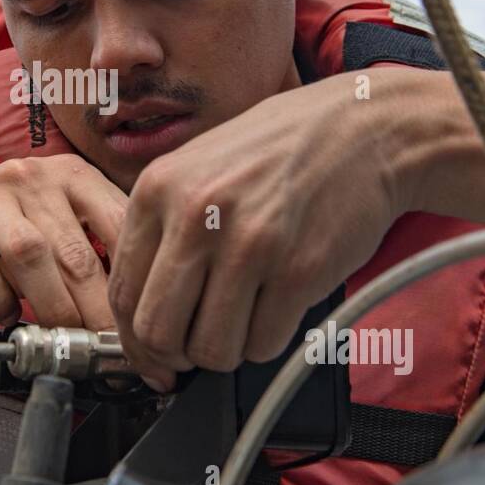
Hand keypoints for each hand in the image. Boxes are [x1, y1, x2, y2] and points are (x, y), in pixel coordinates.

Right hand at [0, 155, 127, 329]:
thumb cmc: (9, 228)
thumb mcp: (59, 222)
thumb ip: (96, 250)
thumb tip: (136, 304)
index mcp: (69, 174)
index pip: (116, 221)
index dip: (133, 276)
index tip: (139, 318)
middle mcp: (30, 177)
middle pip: (75, 251)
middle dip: (96, 309)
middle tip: (108, 346)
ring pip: (31, 255)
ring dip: (52, 306)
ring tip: (61, 336)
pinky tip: (8, 316)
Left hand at [108, 69, 408, 388]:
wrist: (363, 130)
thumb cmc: (278, 151)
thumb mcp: (196, 168)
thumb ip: (161, 231)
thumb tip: (138, 316)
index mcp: (157, 188)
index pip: (122, 294)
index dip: (136, 340)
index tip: (154, 355)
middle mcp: (195, 216)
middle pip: (157, 332)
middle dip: (177, 354)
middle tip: (199, 345)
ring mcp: (248, 245)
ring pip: (210, 350)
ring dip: (226, 350)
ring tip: (244, 320)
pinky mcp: (298, 271)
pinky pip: (262, 344)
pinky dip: (267, 341)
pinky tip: (277, 308)